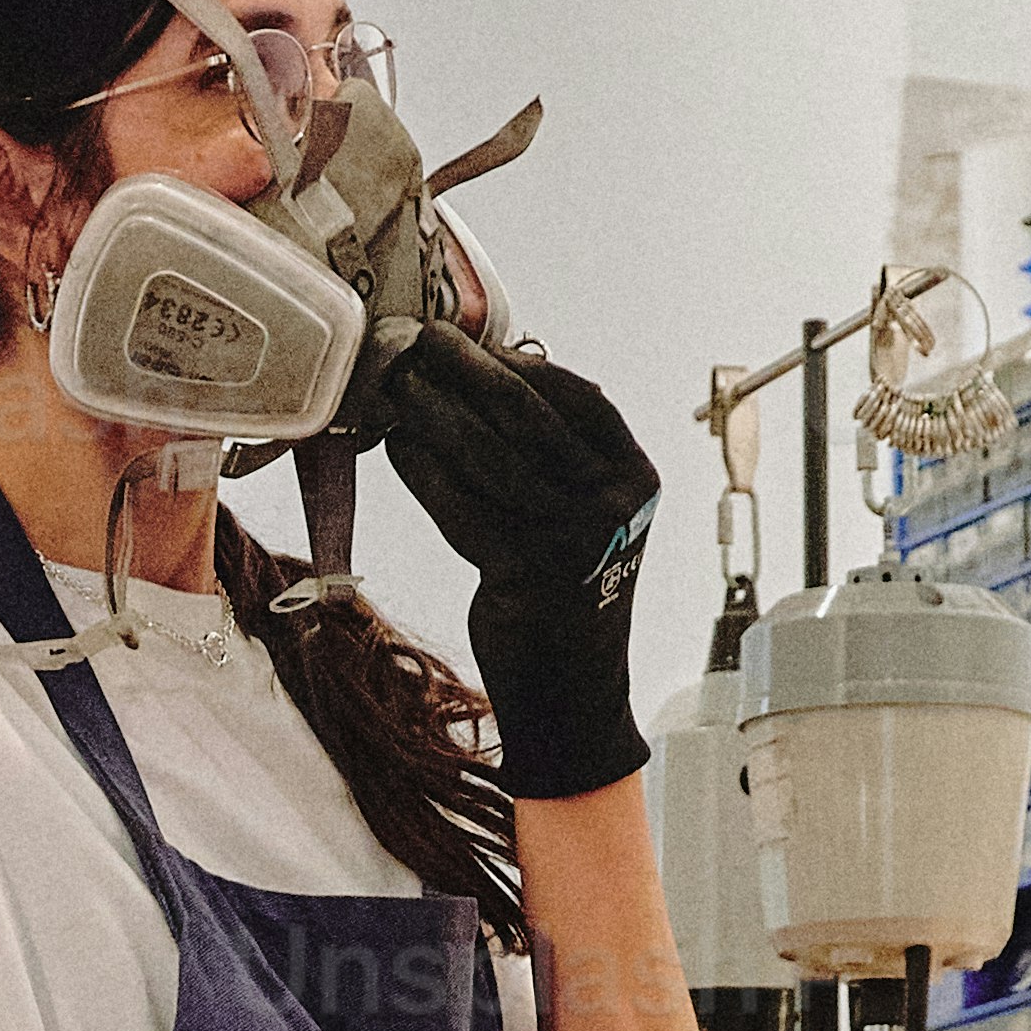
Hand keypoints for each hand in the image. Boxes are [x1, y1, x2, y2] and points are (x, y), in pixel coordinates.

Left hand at [370, 324, 658, 800]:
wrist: (571, 690)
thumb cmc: (569, 589)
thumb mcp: (586, 514)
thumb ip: (558, 455)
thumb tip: (490, 376)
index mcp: (634, 478)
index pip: (577, 396)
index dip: (519, 362)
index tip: (471, 340)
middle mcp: (610, 504)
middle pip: (526, 414)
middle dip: (466, 370)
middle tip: (420, 343)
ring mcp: (569, 538)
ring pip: (486, 453)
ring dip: (432, 412)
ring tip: (396, 388)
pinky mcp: (522, 573)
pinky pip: (458, 503)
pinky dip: (421, 470)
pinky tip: (396, 448)